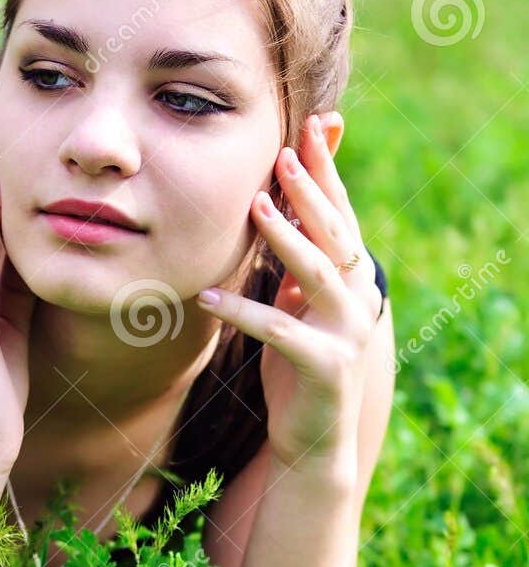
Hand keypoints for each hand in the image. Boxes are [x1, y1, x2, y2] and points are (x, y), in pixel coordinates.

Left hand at [194, 115, 383, 473]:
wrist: (314, 439)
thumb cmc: (299, 364)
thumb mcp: (297, 305)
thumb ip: (296, 262)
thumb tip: (278, 206)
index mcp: (352, 278)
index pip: (339, 213)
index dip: (326, 171)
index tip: (311, 127)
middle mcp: (359, 299)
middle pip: (335, 233)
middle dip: (311, 189)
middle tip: (284, 151)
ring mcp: (347, 333)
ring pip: (318, 273)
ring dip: (287, 237)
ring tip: (255, 205)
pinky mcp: (326, 367)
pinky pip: (280, 331)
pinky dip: (242, 311)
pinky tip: (207, 296)